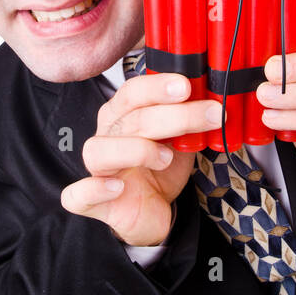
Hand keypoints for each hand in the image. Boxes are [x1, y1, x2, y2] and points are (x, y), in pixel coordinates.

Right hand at [61, 74, 222, 246]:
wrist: (153, 208)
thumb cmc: (163, 166)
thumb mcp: (182, 138)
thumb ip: (191, 117)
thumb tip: (218, 96)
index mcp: (125, 114)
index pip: (133, 91)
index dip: (157, 86)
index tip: (187, 86)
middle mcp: (107, 135)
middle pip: (131, 119)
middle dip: (175, 115)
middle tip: (209, 114)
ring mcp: (98, 168)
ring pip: (100, 150)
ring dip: (137, 150)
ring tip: (166, 158)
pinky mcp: (92, 201)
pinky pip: (77, 195)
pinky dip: (94, 189)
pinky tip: (117, 187)